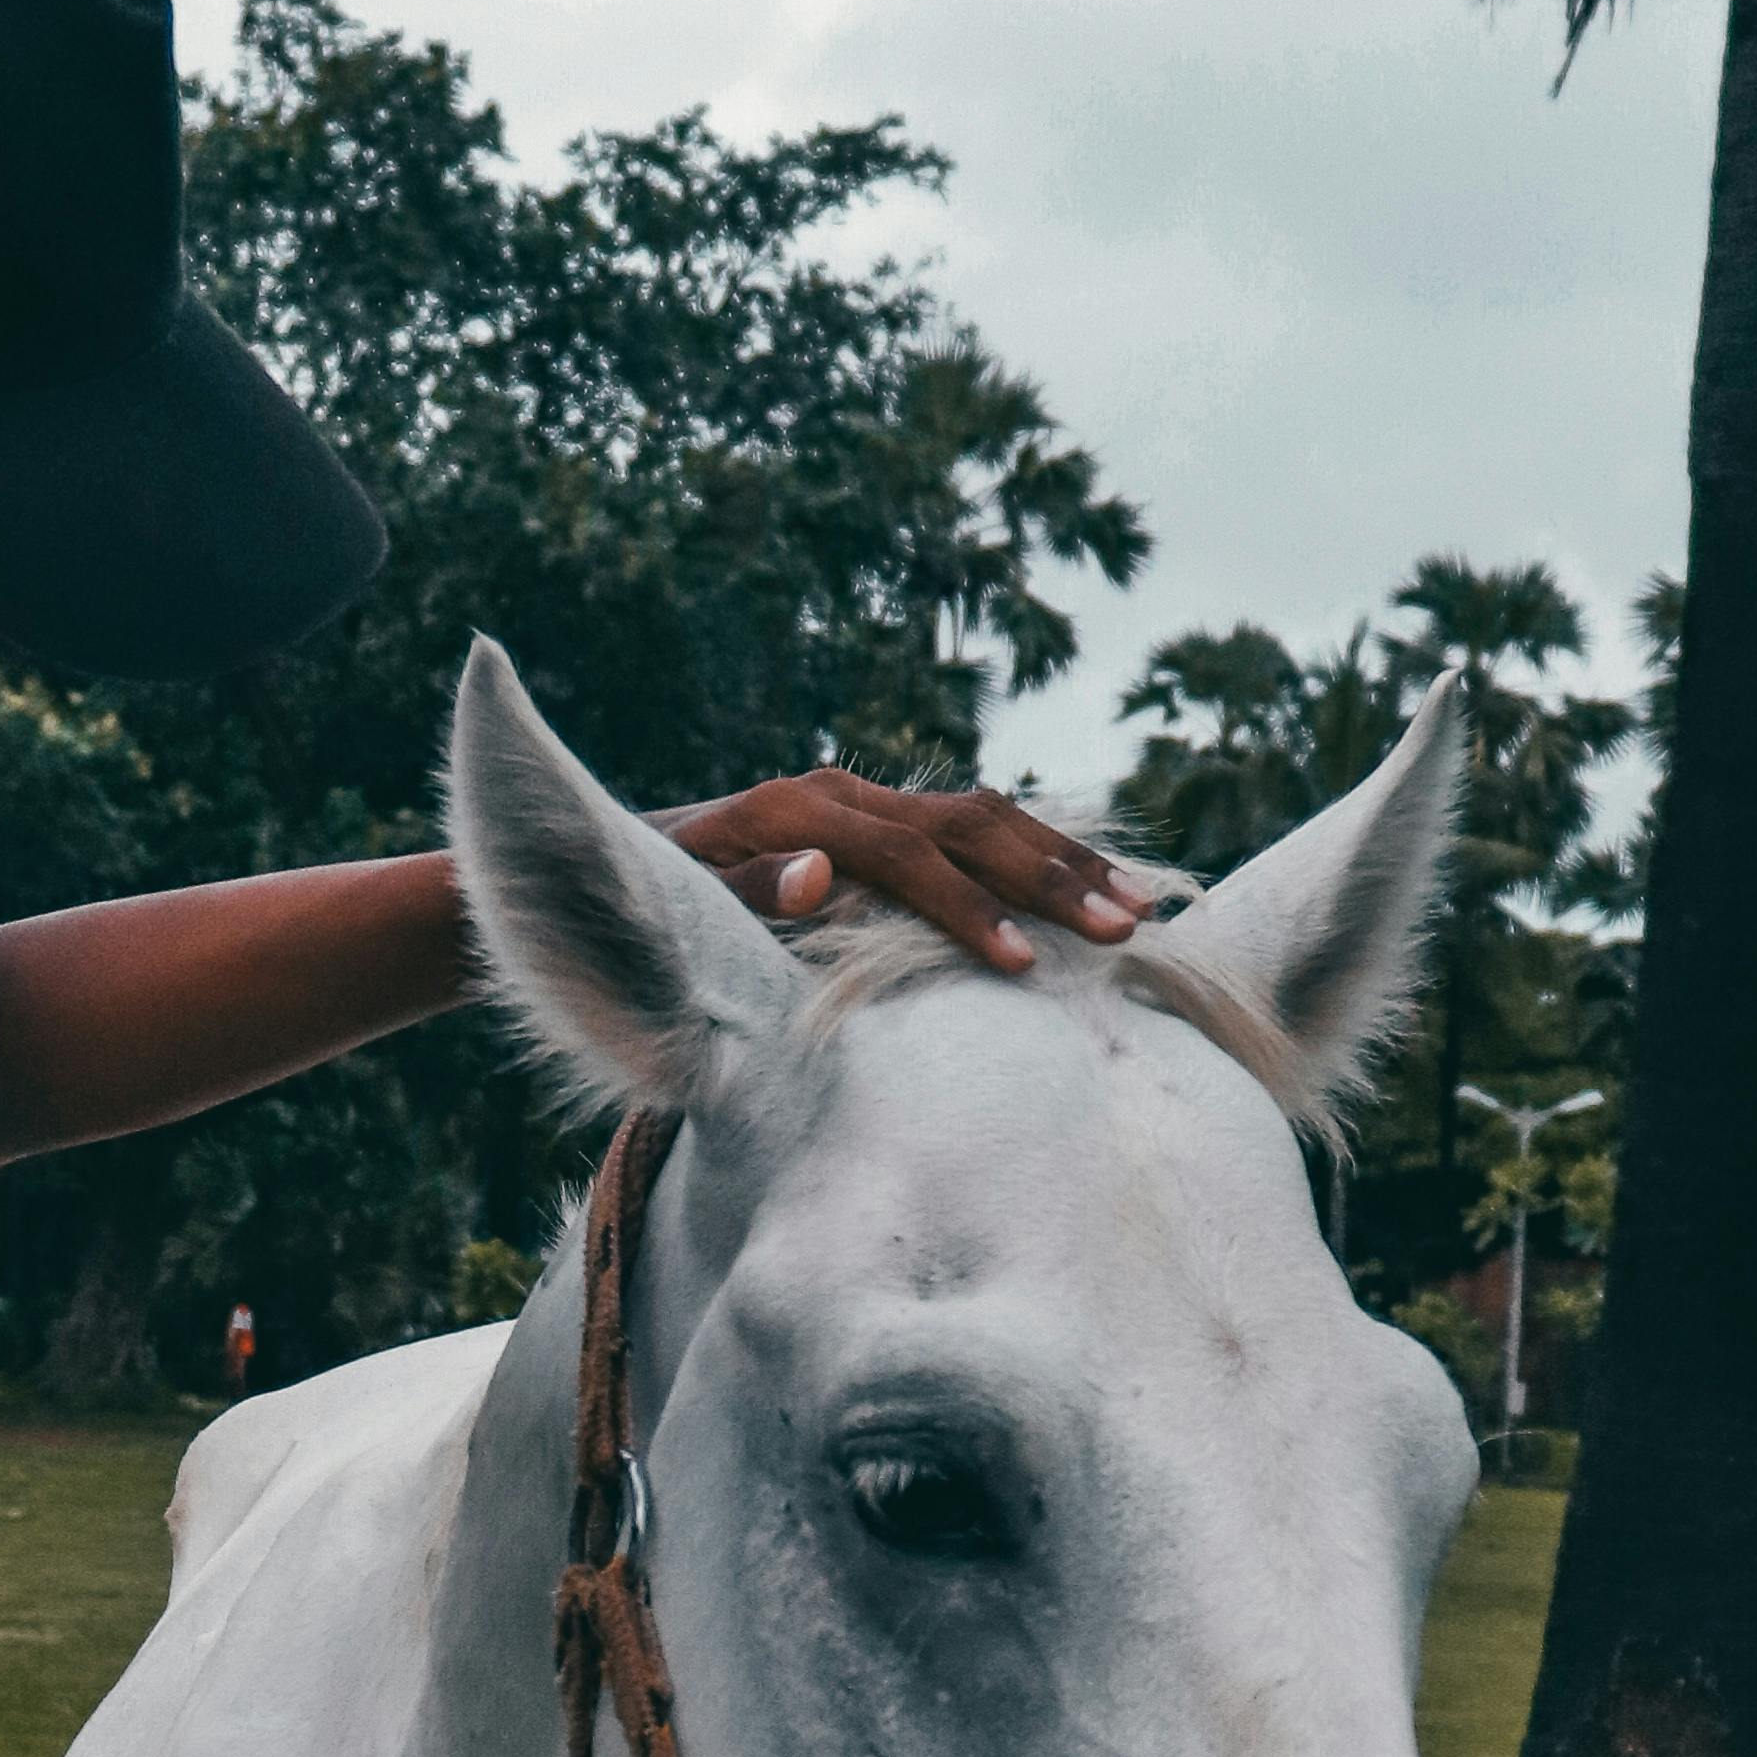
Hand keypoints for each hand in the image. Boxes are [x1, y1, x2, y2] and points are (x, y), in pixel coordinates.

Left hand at [665, 768, 1146, 975]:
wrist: (618, 861)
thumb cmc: (652, 903)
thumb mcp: (683, 902)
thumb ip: (746, 889)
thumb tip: (816, 873)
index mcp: (798, 811)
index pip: (908, 857)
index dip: (968, 908)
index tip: (1024, 962)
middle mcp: (839, 793)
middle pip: (967, 824)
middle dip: (1049, 878)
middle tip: (1122, 929)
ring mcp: (863, 799)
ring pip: (985, 815)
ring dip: (1063, 861)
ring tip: (1137, 908)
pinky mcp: (878, 817)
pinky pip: (973, 824)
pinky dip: (1037, 849)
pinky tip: (1095, 880)